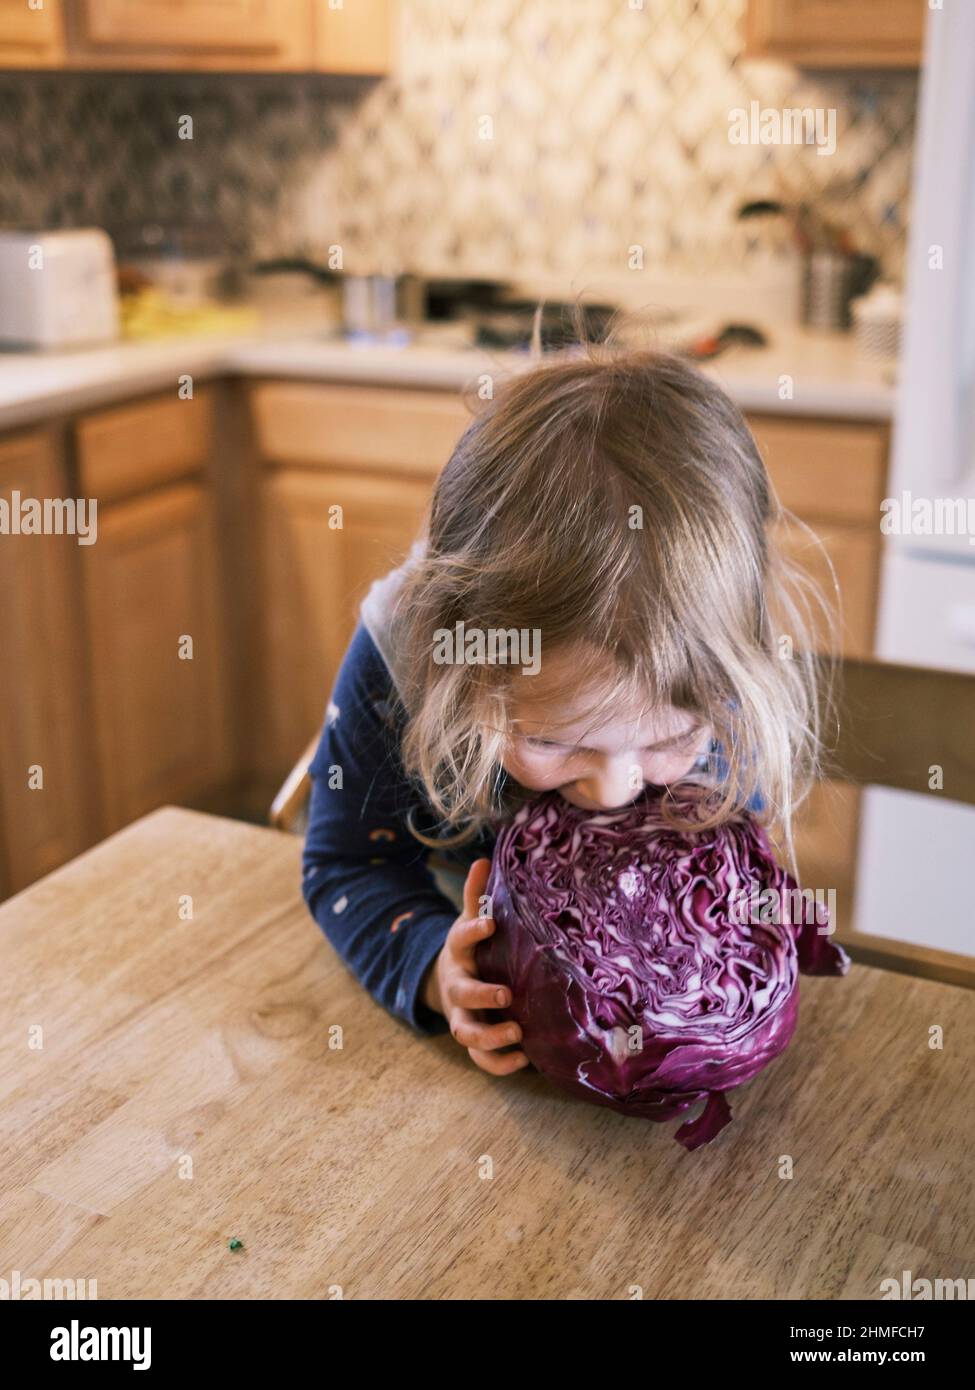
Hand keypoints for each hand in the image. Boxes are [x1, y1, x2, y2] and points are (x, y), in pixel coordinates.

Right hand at [421, 857, 529, 1075]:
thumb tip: (482, 859)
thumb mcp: (470, 920)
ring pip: (466, 1032)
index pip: (460, 938)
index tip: (489, 923)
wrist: (449, 983)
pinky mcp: (472, 1040)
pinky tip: (524, 1059)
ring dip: (490, 1035)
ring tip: (516, 1032)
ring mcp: (462, 1016)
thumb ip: (475, 896)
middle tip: (506, 993)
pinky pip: (480, 1058)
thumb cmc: (473, 949)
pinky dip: (499, 1062)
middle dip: (481, 994)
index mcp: (459, 952)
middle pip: (462, 992)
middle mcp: (457, 985)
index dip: (472, 931)